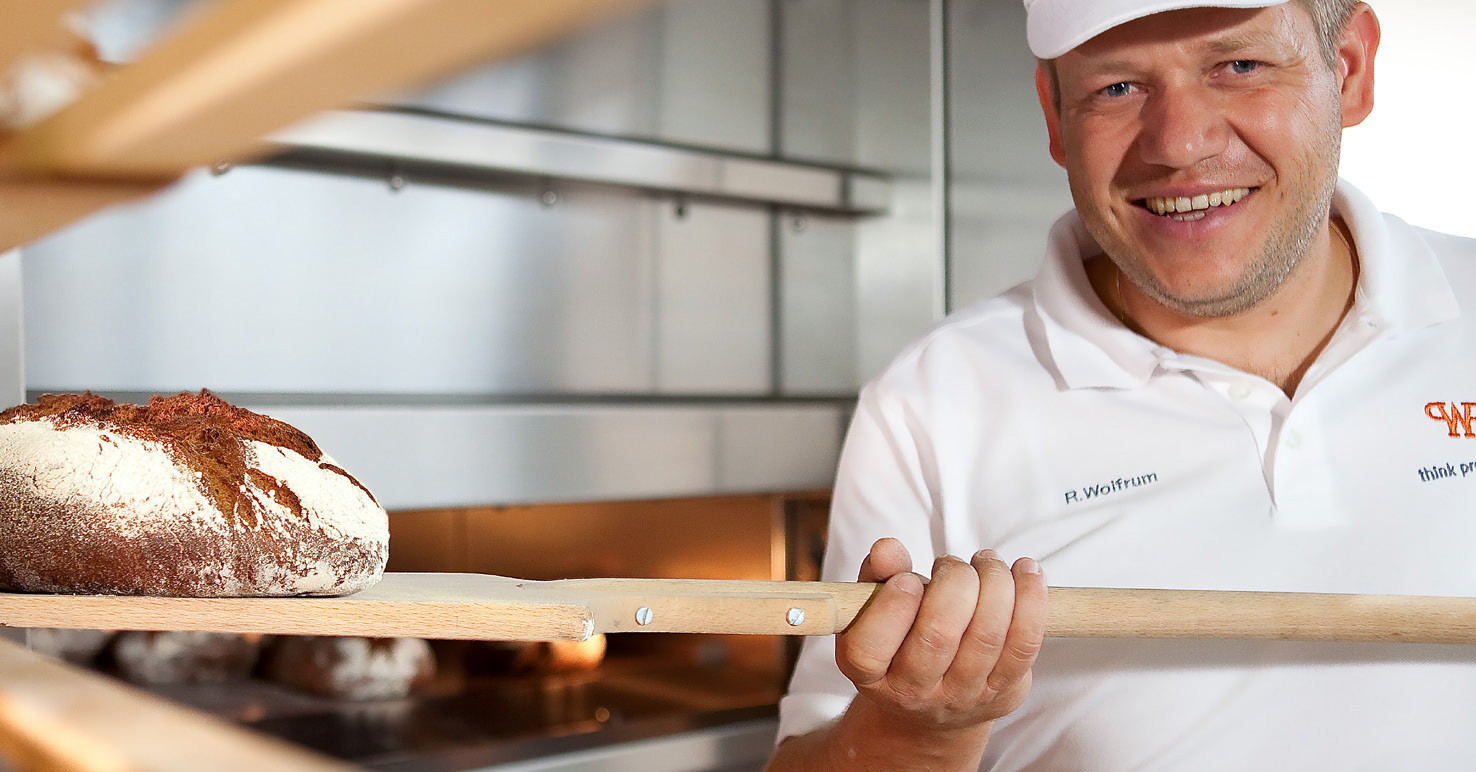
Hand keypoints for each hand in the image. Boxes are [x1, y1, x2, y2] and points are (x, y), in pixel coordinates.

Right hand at [836, 538, 1048, 735]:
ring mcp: (961, 696)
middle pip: (937, 636)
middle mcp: (912, 692)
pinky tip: (1025, 571)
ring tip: (987, 562)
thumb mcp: (878, 607)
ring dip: (994, 582)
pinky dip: (1031, 599)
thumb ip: (878, 574)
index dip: (892, 606)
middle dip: (953, 582)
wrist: (937, 702)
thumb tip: (887, 548)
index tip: (908, 579)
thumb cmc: (902, 637)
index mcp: (868, 673)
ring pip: (986, 636)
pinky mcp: (1003, 690)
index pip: (870, 648)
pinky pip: (1024, 644)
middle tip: (952, 564)